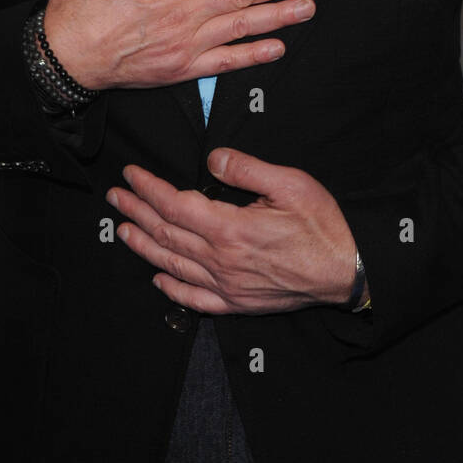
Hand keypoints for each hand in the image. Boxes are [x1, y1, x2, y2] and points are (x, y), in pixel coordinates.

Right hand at [43, 0, 317, 90]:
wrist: (62, 59)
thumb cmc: (75, 5)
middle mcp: (182, 13)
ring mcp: (184, 44)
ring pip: (240, 27)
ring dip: (277, 16)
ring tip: (306, 6)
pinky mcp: (180, 68)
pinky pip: (224, 62)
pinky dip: (252, 55)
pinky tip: (277, 47)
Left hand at [106, 147, 357, 314]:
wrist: (347, 270)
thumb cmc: (323, 225)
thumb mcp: (289, 184)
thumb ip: (246, 169)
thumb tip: (213, 159)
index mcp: (231, 229)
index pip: (175, 206)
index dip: (148, 189)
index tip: (131, 175)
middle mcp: (222, 261)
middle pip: (166, 235)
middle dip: (137, 213)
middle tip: (115, 198)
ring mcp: (228, 286)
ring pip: (173, 266)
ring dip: (144, 246)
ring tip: (123, 231)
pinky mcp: (238, 303)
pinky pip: (195, 300)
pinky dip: (172, 289)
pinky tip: (159, 280)